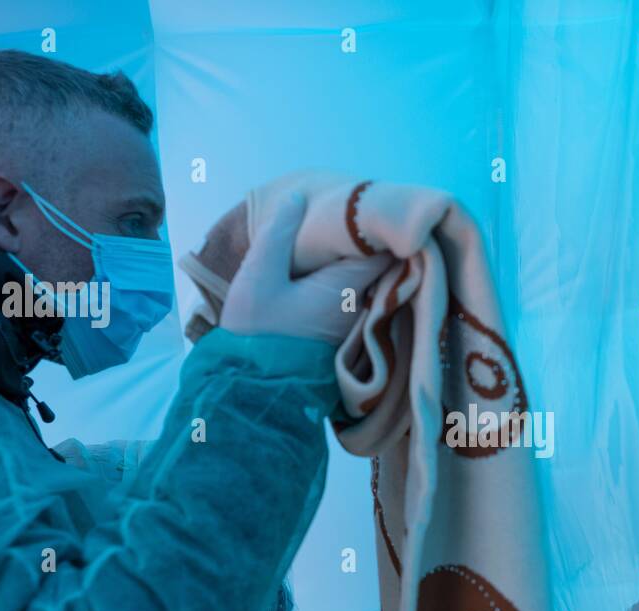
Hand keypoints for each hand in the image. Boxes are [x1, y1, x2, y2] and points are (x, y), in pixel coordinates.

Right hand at [219, 191, 392, 343]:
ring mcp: (352, 327)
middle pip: (384, 270)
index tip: (378, 213)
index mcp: (347, 288)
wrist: (250, 385)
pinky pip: (360, 304)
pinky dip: (357, 287)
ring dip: (367, 268)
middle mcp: (359, 308)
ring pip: (372, 287)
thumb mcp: (259, 274)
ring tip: (354, 243)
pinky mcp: (341, 339)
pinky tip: (338, 273)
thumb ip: (280, 232)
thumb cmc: (255, 330)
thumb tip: (300, 197)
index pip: (386, 253)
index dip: (387, 232)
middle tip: (366, 222)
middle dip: (380, 247)